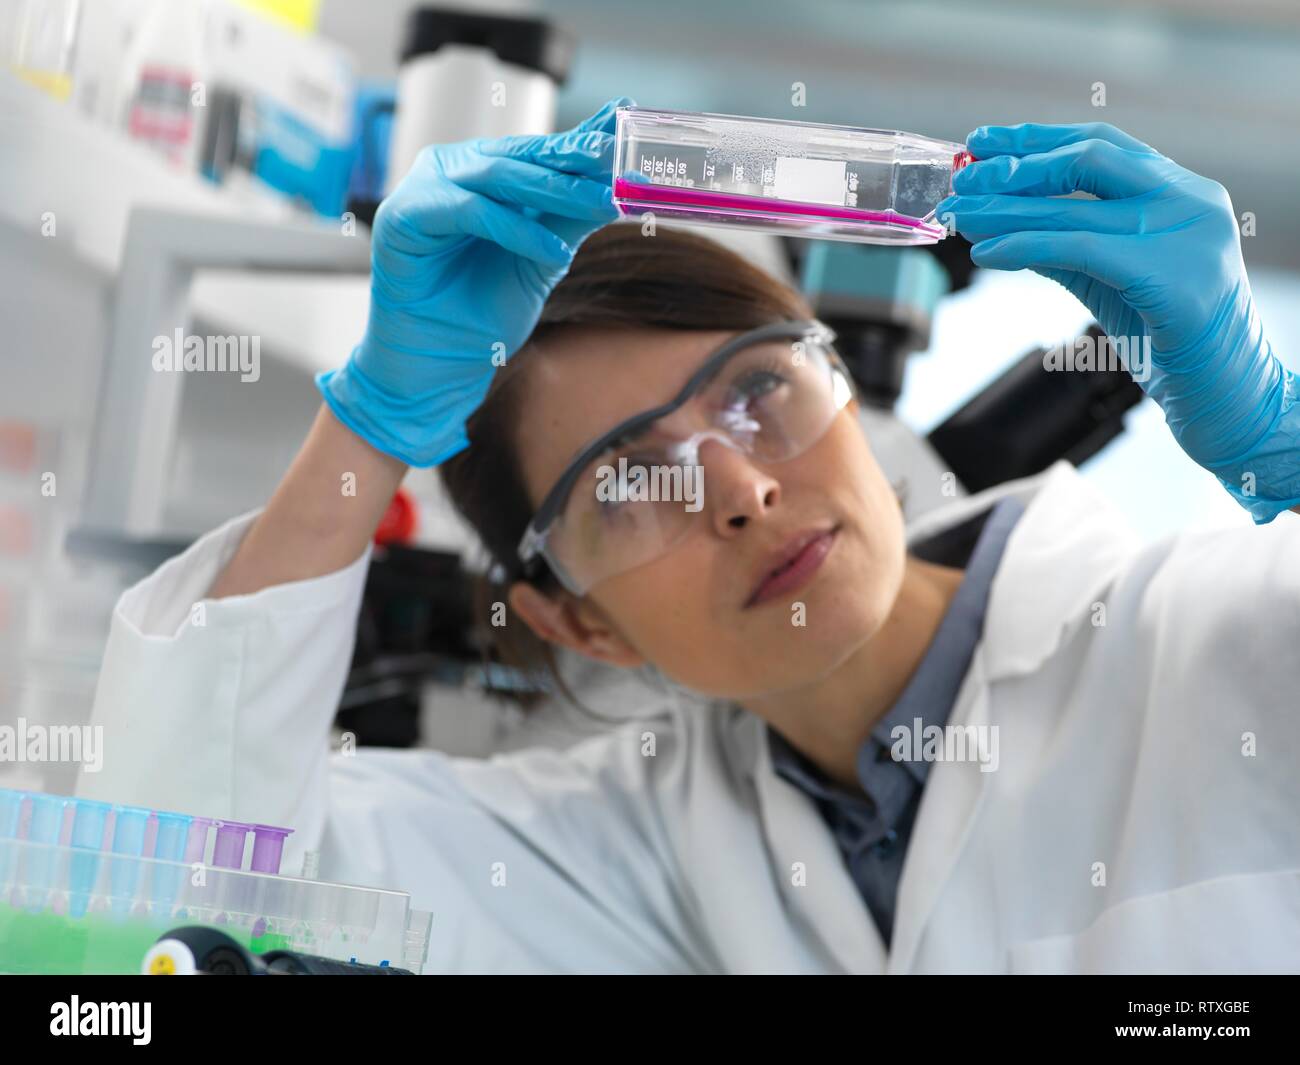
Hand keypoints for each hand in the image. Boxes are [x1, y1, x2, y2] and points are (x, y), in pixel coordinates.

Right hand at [317, 96, 633, 466]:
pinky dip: (514, 230)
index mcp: (481, 174)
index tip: (628, 125)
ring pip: (499, 178)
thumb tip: (618, 183)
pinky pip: (470, 212)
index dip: (584, 142)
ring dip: (555, 191)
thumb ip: (570, 219)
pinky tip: (554, 251)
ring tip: (603, 202)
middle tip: (621, 157)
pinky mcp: (403, 216)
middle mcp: (451, 171)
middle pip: (521, 157)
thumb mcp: (542, 261)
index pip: (539, 152)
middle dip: (575, 160)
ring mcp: (423, 188)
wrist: (437, 367)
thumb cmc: (480, 315)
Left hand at [935, 122, 1299, 522]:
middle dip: (1017, 166)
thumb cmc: (1168, 338)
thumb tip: (1002, 224)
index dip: (1036, 140)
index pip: (1102, 144)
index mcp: (1183, 192)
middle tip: (961, 182)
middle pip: (1089, 159)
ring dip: (1004, 209)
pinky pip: (1081, 249)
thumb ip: (1067, 246)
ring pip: (1076, 206)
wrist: (1226, 394)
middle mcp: (1190, 202)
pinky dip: (1025, 245)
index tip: (982, 145)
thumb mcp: (1110, 278)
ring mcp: (1186, 236)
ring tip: (957, 216)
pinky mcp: (1171, 278)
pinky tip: (988, 252)